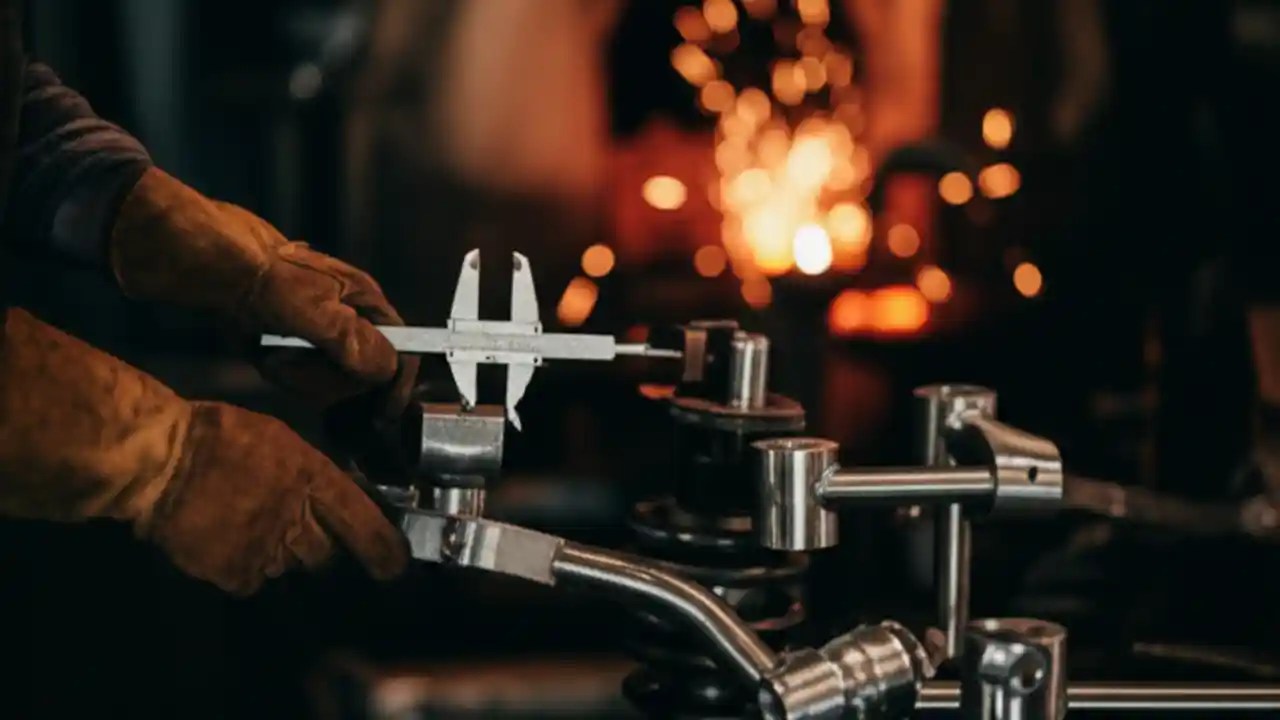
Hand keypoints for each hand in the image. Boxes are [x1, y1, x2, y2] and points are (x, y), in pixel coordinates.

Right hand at [0, 309, 408, 594]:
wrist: (160, 462)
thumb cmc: (217, 437)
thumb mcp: (281, 440)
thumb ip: (311, 473)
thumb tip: (333, 495)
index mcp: (314, 479)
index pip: (365, 524)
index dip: (384, 550)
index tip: (394, 565)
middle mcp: (297, 519)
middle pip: (328, 555)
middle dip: (321, 547)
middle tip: (296, 528)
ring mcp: (267, 550)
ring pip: (291, 568)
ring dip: (281, 554)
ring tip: (251, 526)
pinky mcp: (234, 573)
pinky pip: (253, 580)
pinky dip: (245, 568)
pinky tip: (228, 542)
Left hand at [110, 168, 419, 419]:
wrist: (193, 253)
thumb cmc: (251, 271)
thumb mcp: (309, 309)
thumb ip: (353, 342)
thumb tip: (385, 369)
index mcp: (363, 300)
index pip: (401, 350)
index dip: (394, 384)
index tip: (381, 414)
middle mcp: (346, 314)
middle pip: (361, 371)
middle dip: (324, 380)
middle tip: (287, 366)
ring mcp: (314, 324)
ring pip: (326, 376)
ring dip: (295, 375)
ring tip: (267, 353)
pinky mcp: (286, 333)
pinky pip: (295, 370)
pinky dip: (277, 368)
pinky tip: (256, 348)